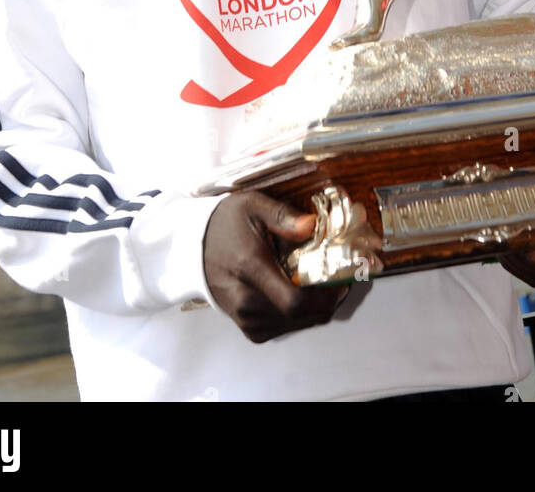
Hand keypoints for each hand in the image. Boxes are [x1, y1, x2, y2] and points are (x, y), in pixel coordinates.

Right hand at [203, 192, 349, 342]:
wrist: (192, 246)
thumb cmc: (224, 223)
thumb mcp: (252, 205)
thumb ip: (283, 216)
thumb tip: (312, 225)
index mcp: (250, 268)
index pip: (294, 300)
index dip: (325, 295)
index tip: (342, 279)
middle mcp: (246, 301)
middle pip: (301, 316)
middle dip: (327, 299)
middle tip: (339, 278)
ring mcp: (246, 318)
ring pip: (296, 325)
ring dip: (316, 307)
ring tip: (323, 282)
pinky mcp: (248, 327)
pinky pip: (285, 328)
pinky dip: (301, 314)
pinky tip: (302, 293)